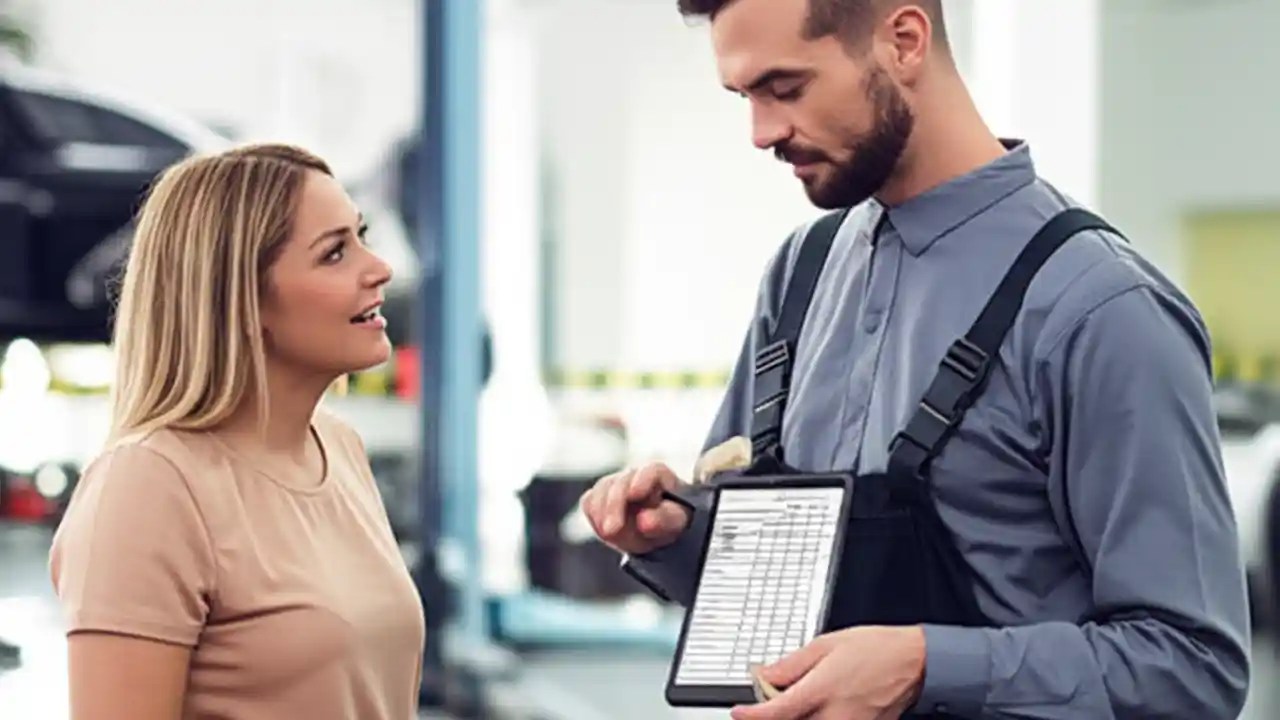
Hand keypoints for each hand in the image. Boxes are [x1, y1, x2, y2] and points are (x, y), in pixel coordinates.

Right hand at [579, 462, 691, 554]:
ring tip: (611, 535)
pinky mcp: (598, 494)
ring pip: (602, 489)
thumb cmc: (668, 521)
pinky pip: (589, 501)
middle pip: (622, 481)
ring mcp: (615, 482)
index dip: (642, 480)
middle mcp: (636, 474)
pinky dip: (594, 518)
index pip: (651, 471)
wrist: (652, 531)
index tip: (634, 494)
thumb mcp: (674, 523)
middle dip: (614, 505)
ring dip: (603, 514)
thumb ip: (663, 520)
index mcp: (660, 476)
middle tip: (612, 531)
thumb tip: (643, 521)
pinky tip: (605, 532)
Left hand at [731, 626, 926, 719]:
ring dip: (798, 717)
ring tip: (804, 699)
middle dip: (777, 715)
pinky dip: (817, 719)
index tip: (739, 713)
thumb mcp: (826, 644)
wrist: (915, 663)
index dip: (752, 716)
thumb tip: (765, 676)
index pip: (776, 713)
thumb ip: (791, 665)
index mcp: (822, 690)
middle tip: (772, 699)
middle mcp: (835, 716)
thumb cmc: (876, 649)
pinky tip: (821, 706)